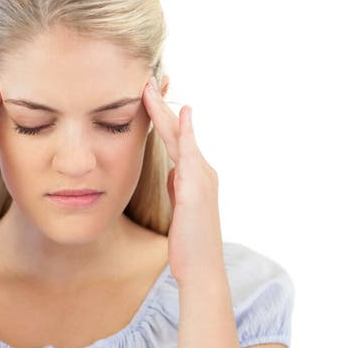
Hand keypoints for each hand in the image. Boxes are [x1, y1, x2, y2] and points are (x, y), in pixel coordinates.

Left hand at [142, 79, 223, 289]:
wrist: (202, 270)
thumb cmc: (188, 247)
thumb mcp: (179, 212)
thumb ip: (176, 189)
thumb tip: (172, 174)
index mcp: (193, 177)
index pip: (174, 139)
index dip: (161, 117)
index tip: (146, 94)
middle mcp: (201, 171)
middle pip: (177, 130)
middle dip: (162, 104)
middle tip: (148, 77)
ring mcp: (202, 178)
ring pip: (180, 136)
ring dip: (166, 110)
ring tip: (150, 86)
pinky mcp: (198, 188)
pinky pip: (188, 153)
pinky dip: (183, 132)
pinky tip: (177, 114)